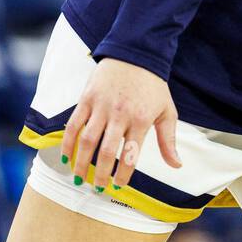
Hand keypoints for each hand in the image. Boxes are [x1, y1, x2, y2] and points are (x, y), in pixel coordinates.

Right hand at [60, 57, 183, 192]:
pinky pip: (74, 124)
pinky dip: (67, 142)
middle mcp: (120, 114)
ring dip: (81, 162)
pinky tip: (66, 156)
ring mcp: (101, 106)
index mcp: (141, 120)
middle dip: (100, 174)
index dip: (123, 174)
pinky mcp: (87, 98)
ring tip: (79, 178)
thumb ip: (168, 140)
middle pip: (106, 151)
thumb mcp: (167, 111)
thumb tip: (176, 165)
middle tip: (97, 188)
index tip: (118, 187)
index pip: (130, 154)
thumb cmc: (153, 85)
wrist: (136, 53)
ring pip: (87, 140)